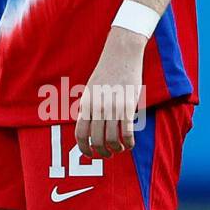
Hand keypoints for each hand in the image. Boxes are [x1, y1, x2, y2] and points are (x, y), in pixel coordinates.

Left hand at [75, 27, 146, 158]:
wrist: (121, 55)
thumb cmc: (106, 73)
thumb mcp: (89, 89)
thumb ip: (86, 107)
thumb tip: (84, 125)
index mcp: (86, 103)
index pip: (80, 133)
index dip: (83, 148)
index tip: (89, 154)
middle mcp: (97, 108)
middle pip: (96, 140)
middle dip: (102, 152)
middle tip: (107, 154)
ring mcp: (113, 107)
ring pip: (112, 140)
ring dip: (116, 149)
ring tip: (119, 149)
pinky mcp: (128, 106)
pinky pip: (128, 132)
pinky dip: (129, 143)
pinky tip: (130, 144)